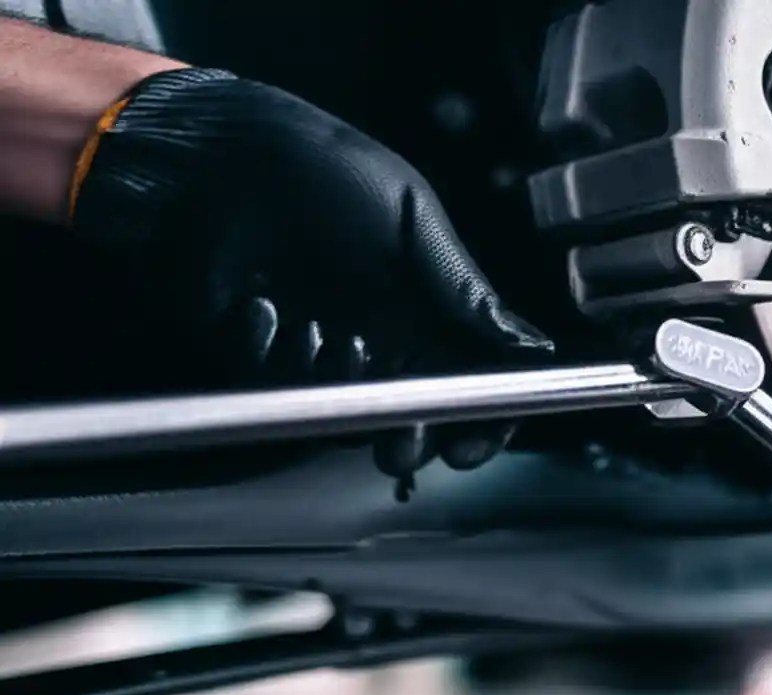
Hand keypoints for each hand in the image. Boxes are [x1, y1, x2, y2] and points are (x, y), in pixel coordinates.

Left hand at [69, 68, 551, 473]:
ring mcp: (316, 348)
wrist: (218, 156)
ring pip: (343, 407)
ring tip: (320, 333)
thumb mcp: (413, 221)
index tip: (473, 441)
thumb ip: (467, 293)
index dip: (478, 416)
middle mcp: (376, 332)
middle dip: (410, 433)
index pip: (469, 376)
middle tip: (403, 442)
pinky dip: (269, 356)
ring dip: (336, 384)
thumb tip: (533, 345)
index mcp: (424, 304)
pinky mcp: (256, 355)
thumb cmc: (321, 169)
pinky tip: (261, 309)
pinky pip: (271, 388)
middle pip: (410, 411)